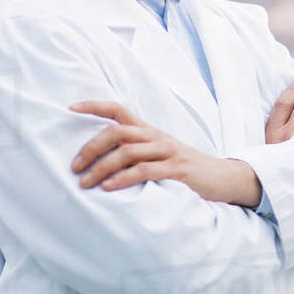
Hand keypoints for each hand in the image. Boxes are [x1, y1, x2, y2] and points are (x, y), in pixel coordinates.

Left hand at [69, 101, 261, 206]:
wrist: (222, 178)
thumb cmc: (184, 170)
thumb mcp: (159, 155)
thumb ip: (135, 153)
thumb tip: (98, 161)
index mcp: (149, 131)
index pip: (119, 110)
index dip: (95, 106)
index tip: (71, 108)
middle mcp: (156, 136)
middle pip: (117, 132)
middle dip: (90, 148)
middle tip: (74, 168)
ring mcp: (168, 151)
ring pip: (127, 152)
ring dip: (101, 168)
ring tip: (85, 183)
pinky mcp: (177, 169)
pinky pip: (144, 170)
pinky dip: (123, 179)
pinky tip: (109, 187)